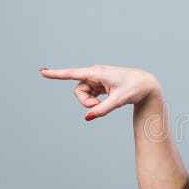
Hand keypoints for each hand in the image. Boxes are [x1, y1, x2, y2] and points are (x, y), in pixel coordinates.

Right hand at [39, 64, 160, 120]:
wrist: (147, 85)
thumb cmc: (134, 88)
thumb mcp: (118, 101)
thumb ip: (101, 110)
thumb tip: (87, 117)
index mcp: (97, 73)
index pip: (72, 73)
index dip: (56, 74)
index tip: (42, 71)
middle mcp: (95, 74)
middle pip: (78, 90)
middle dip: (85, 102)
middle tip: (98, 107)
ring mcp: (98, 79)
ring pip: (84, 93)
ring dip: (91, 102)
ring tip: (107, 103)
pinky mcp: (101, 84)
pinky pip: (91, 94)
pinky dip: (96, 101)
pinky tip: (106, 101)